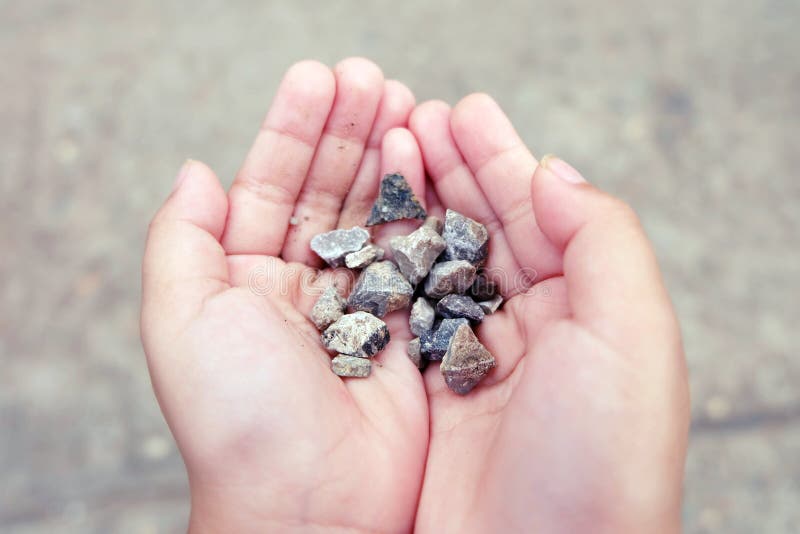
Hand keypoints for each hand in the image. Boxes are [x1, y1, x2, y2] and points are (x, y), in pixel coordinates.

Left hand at [141, 58, 429, 532]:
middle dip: (346, 129)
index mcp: (243, 280)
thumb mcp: (181, 318)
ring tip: (402, 101)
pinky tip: (423, 158)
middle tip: (371, 76)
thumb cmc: (240, 417)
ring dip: (385, 154)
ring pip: (374, 212)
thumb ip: (182, 238)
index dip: (292, 130)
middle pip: (326, 190)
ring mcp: (358, 304)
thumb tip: (197, 170)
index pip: (269, 185)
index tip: (318, 78)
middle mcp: (301, 287)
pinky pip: (414, 252)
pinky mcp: (407, 325)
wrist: (312, 503)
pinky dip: (421, 203)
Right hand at [408, 96, 689, 532]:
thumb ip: (603, 241)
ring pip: (440, 263)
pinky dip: (387, 266)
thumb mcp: (631, 338)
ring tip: (389, 155)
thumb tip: (556, 173)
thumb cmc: (597, 467)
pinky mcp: (425, 395)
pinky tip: (371, 230)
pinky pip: (403, 313)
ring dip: (417, 207)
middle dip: (453, 171)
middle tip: (415, 118)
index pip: (540, 216)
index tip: (463, 113)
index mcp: (586, 313)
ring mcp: (472, 362)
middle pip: (485, 231)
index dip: (502, 160)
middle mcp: (531, 334)